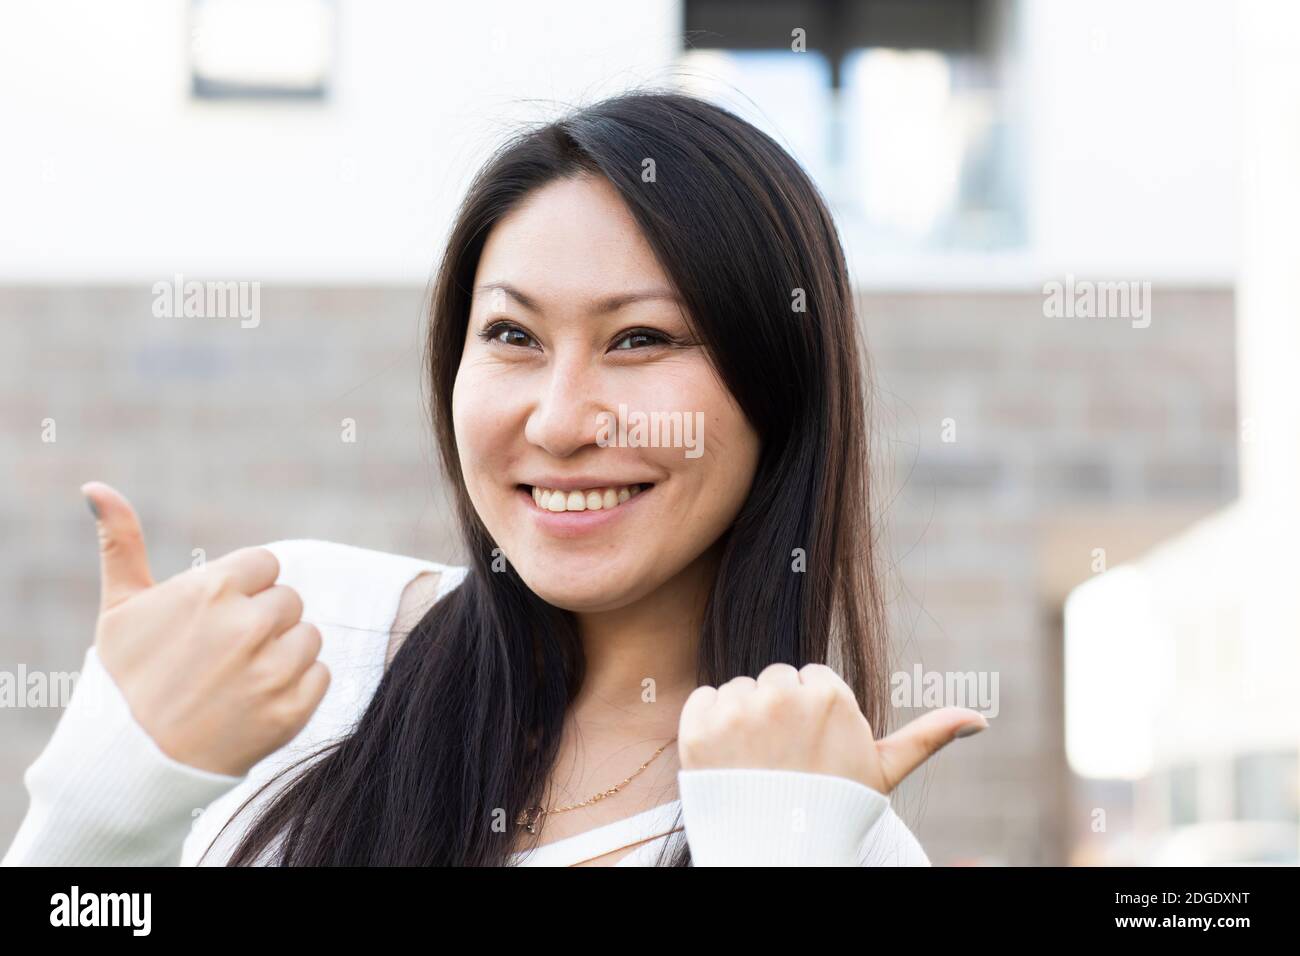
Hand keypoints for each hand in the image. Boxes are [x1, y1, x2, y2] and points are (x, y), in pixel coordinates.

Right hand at [82, 481, 329, 776]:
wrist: (129, 764)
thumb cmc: (123, 680)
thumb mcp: (119, 608)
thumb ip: (120, 542)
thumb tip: (95, 488)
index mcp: (212, 590)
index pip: (267, 565)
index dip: (245, 590)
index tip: (218, 618)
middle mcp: (246, 626)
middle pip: (290, 601)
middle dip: (264, 623)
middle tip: (225, 655)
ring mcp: (271, 670)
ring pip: (309, 638)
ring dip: (284, 654)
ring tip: (240, 679)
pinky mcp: (291, 711)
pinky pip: (320, 676)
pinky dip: (298, 689)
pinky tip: (257, 702)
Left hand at [678, 662, 987, 794]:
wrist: (780, 853)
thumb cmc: (836, 811)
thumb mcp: (883, 772)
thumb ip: (927, 735)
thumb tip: (980, 718)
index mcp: (828, 694)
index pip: (810, 678)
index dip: (811, 714)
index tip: (813, 750)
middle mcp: (782, 694)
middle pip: (774, 680)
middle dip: (778, 713)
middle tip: (784, 761)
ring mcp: (737, 710)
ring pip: (739, 689)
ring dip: (742, 719)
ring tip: (757, 764)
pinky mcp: (699, 725)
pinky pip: (702, 700)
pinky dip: (708, 725)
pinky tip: (727, 758)